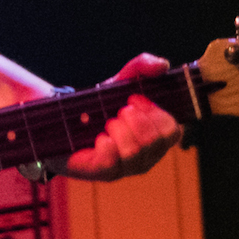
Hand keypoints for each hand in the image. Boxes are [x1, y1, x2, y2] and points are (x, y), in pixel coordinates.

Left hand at [56, 53, 181, 180]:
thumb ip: (141, 68)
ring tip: (107, 122)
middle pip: (154, 141)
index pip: (172, 130)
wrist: (66, 121)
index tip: (134, 98)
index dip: (155, 112)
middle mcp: (147, 156)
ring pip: (133, 152)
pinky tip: (98, 137)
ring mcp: (126, 168)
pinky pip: (111, 162)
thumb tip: (161, 64)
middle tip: (119, 111)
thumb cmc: (101, 106)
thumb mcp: (120, 83)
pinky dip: (104, 144)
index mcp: (157, 136)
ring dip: (118, 130)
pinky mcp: (104, 174)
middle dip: (135, 120)